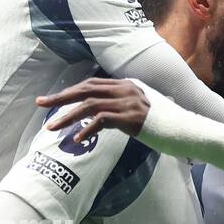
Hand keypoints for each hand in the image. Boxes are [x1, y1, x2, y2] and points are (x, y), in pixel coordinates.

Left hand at [36, 77, 150, 141]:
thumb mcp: (138, 109)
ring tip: (52, 128)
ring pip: (89, 105)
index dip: (68, 91)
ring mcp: (128, 102)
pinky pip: (102, 120)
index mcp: (124, 85)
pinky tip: (77, 139)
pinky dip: (87, 129)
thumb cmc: (160, 123)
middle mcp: (124, 89)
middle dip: (60, 97)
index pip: (89, 84)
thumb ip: (119, 107)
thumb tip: (99, 115)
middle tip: (40, 104)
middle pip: (85, 89)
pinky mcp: (131, 118)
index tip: (50, 100)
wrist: (183, 129)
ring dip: (68, 116)